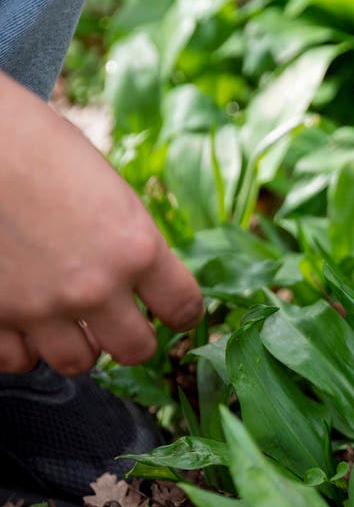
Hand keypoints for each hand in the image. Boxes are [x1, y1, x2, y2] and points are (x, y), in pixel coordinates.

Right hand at [0, 74, 203, 374]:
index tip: (175, 313)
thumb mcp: (104, 185)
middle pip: (137, 350)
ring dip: (78, 346)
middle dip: (133, 338)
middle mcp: (93, 287)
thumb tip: (139, 273)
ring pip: (78, 363)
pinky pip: (17, 361)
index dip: (182, 313)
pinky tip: (22, 323)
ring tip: (68, 321)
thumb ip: (127, 238)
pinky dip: (22, 348)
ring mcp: (39, 307)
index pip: (184, 307)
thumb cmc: (31, 143)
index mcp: (135, 247)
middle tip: (120, 322)